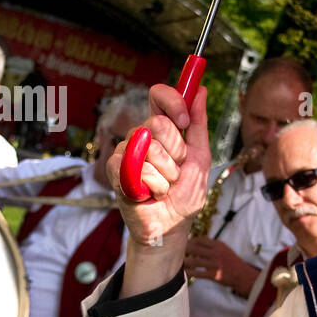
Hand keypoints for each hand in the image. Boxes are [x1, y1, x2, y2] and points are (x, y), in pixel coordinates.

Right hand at [106, 85, 211, 249]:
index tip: (184, 120)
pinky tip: (150, 194)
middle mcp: (142, 135)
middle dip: (176, 152)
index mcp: (163, 130)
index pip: (159, 96)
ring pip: (150, 148)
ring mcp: (126, 151)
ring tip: (164, 187)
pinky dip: (153, 186)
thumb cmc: (185, 194)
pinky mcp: (115, 170)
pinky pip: (137, 168)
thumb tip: (201, 91)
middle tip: (176, 171)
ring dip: (167, 175)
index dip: (172, 101)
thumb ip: (199, 125)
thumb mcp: (200, 158)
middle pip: (158, 123)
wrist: (172, 225)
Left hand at [184, 237, 259, 295]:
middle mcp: (216, 253)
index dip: (190, 241)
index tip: (184, 244)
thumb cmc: (232, 262)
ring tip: (178, 262)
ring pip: (195, 261)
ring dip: (185, 261)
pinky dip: (190, 273)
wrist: (243, 275)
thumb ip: (211, 246)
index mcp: (218, 245)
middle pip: (195, 249)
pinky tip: (185, 272)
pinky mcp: (215, 275)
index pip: (200, 239)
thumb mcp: (224, 250)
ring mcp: (215, 264)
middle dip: (184, 249)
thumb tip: (195, 242)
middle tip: (175, 251)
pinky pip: (198, 273)